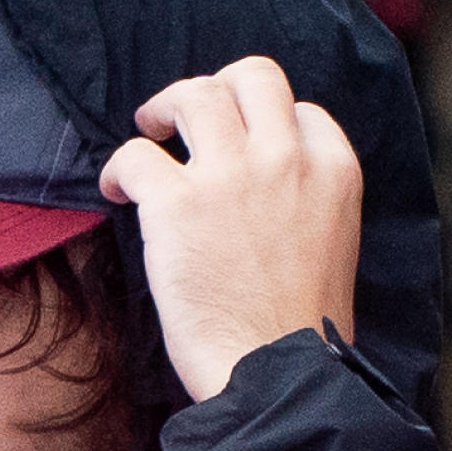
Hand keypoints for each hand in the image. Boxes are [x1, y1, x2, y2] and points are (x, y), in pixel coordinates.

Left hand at [98, 56, 361, 402]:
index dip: (265, 122)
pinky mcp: (177, 203)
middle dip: (215, 87)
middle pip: (252, 77)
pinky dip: (118, 168)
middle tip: (183, 119)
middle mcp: (287, 159)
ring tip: (147, 136)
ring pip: (194, 95)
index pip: (302, 110)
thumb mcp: (333, 244)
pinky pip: (135, 155)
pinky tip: (117, 192)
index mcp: (334, 170)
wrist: (277, 374)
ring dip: (163, 108)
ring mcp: (232, 176)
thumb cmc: (297, 328)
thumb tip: (265, 189)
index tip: (241, 148)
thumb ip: (306, 199)